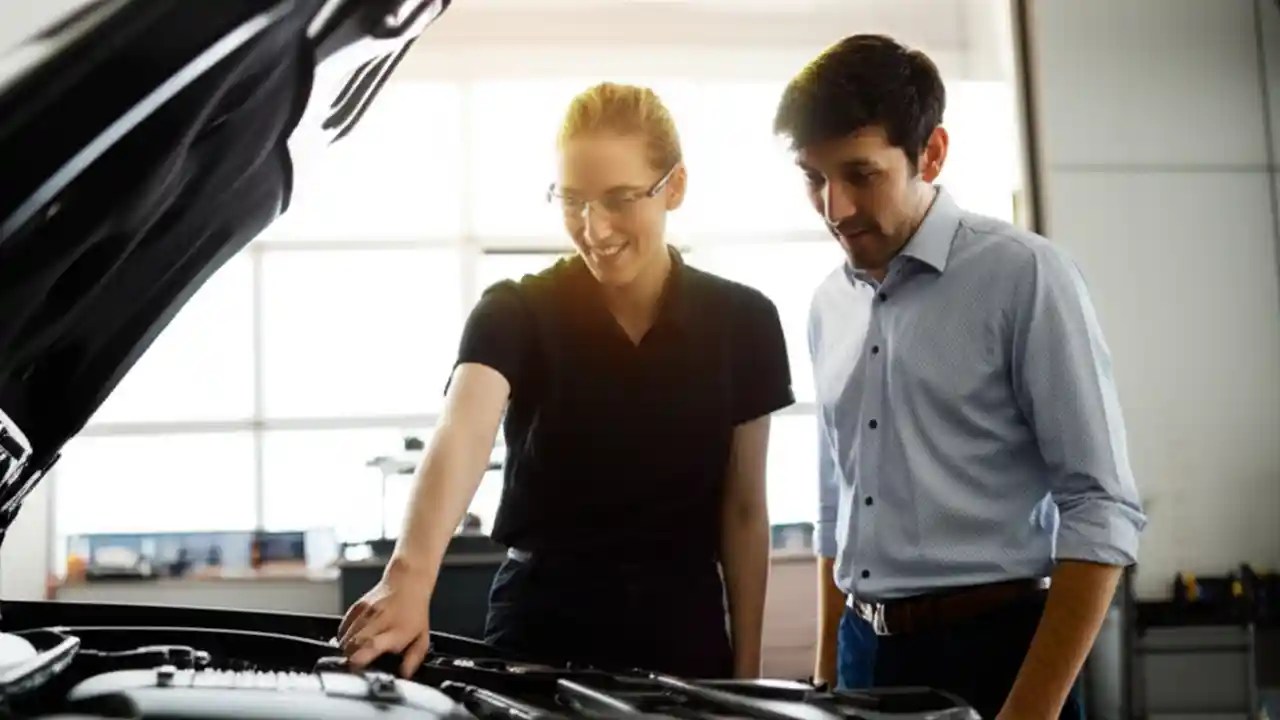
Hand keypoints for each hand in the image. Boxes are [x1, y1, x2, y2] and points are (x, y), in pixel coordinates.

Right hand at [337, 560, 432, 677]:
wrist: (408, 582)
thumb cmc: (415, 612)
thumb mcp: (422, 637)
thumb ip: (414, 658)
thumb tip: (404, 674)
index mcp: (398, 630)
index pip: (373, 644)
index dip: (361, 657)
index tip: (356, 667)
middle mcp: (380, 619)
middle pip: (355, 642)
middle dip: (350, 657)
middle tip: (354, 665)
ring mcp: (367, 612)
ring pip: (346, 636)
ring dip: (346, 649)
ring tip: (354, 654)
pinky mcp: (357, 606)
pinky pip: (343, 627)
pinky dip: (343, 637)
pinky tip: (352, 641)